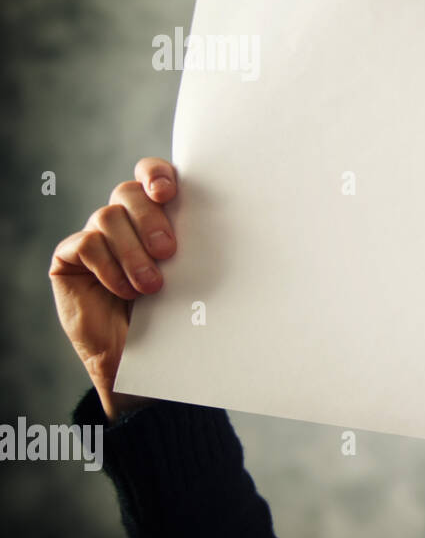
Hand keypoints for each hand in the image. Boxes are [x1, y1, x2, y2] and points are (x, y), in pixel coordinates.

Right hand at [49, 158, 177, 420]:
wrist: (150, 364)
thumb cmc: (181, 318)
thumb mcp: (198, 277)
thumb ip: (203, 246)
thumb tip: (242, 221)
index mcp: (159, 216)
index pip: (152, 175)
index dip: (156, 174)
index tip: (170, 192)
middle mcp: (125, 221)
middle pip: (128, 191)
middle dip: (150, 217)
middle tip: (169, 250)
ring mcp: (95, 238)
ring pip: (107, 217)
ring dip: (133, 252)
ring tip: (152, 287)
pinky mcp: (70, 260)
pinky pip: (85, 244)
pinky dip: (109, 266)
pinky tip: (126, 291)